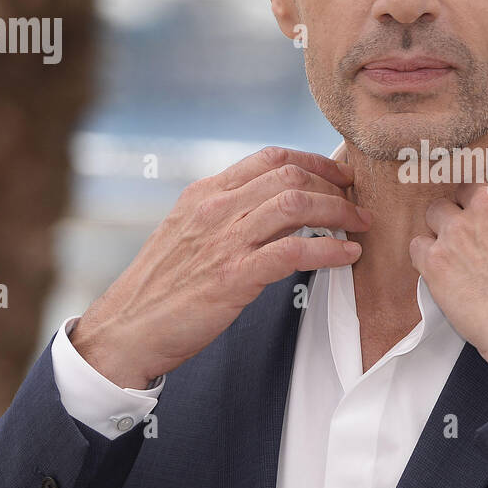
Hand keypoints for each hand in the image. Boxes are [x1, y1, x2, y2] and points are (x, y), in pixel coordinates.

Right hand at [72, 147, 372, 388]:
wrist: (126, 329)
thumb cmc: (162, 288)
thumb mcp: (188, 233)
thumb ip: (226, 214)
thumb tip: (273, 207)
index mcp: (205, 193)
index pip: (270, 158)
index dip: (315, 161)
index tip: (340, 175)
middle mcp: (215, 208)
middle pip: (290, 176)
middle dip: (334, 187)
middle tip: (358, 205)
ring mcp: (224, 240)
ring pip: (296, 205)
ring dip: (339, 213)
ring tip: (360, 227)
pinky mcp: (233, 276)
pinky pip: (294, 251)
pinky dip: (328, 250)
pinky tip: (347, 255)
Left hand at [409, 159, 487, 378]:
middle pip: (464, 187)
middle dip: (468, 208)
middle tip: (477, 236)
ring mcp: (459, 228)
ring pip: (436, 211)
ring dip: (445, 230)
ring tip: (459, 256)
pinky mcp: (435, 259)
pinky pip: (418, 245)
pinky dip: (427, 258)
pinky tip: (444, 275)